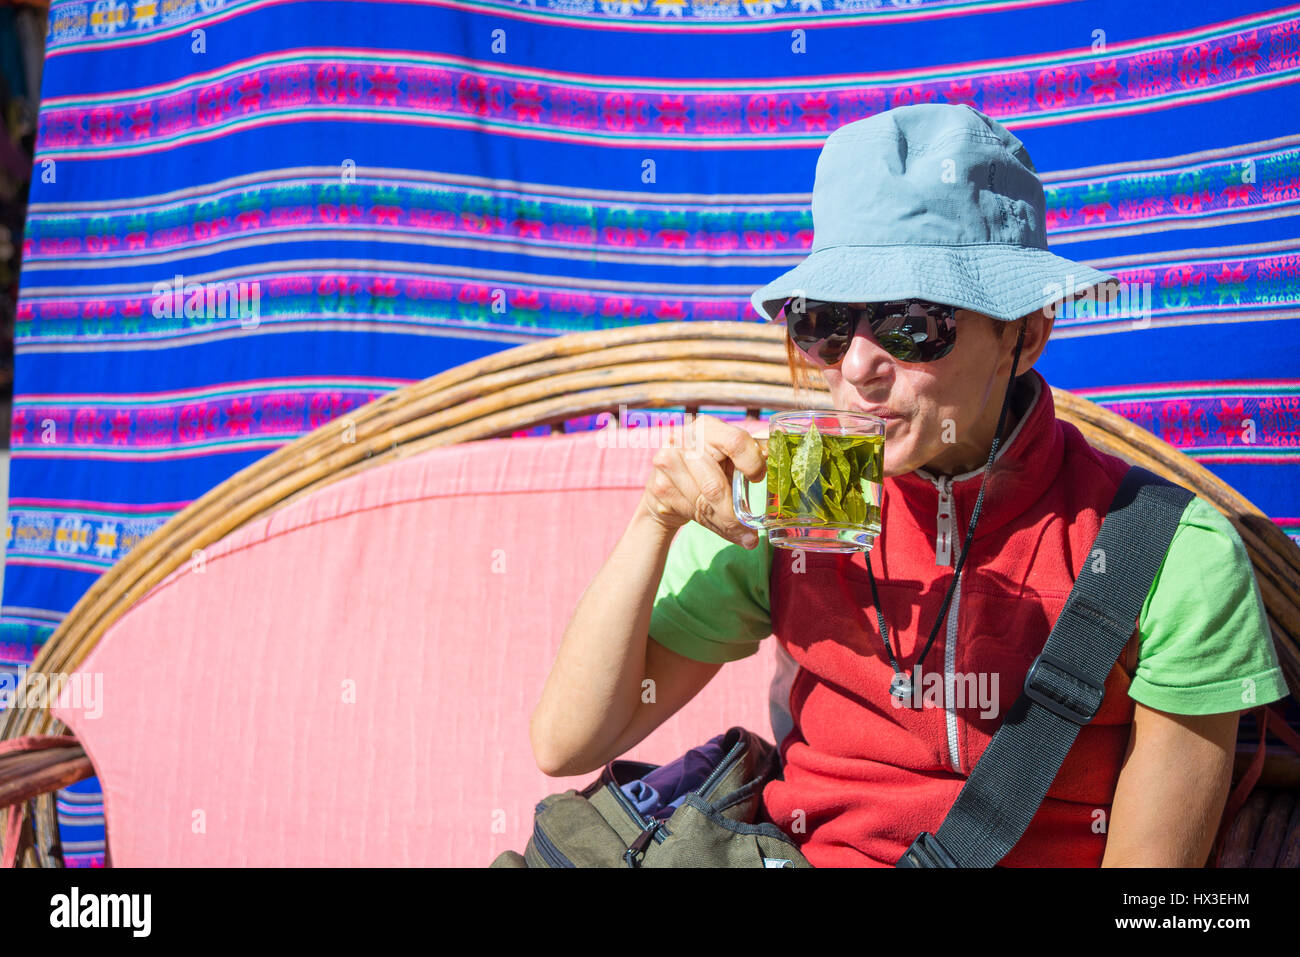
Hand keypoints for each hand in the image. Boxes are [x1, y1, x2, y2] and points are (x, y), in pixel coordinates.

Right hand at [639, 414, 767, 547]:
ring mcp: (667, 462)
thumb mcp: (729, 456)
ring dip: (726, 526)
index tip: (759, 478)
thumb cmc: (708, 466)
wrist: (666, 484)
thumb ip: (753, 451)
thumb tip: (784, 443)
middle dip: (735, 516)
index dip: (752, 464)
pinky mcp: (660, 486)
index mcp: (708, 427)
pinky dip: (713, 527)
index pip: (735, 442)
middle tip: (752, 533)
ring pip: (704, 505)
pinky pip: (692, 513)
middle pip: (715, 486)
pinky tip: (722, 530)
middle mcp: (684, 440)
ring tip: (741, 536)